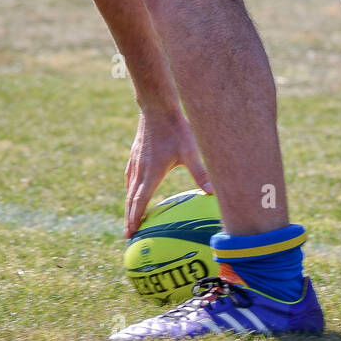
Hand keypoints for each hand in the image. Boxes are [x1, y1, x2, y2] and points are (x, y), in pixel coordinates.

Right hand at [125, 108, 209, 237]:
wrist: (157, 106)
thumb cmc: (175, 128)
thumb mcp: (190, 151)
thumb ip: (200, 172)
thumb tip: (212, 191)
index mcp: (151, 173)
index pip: (140, 202)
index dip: (135, 219)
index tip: (131, 234)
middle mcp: (140, 170)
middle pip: (131, 199)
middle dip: (129, 218)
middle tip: (128, 235)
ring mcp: (135, 161)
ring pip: (129, 188)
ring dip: (129, 205)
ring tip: (130, 217)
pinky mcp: (135, 153)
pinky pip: (130, 176)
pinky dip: (130, 188)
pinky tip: (133, 188)